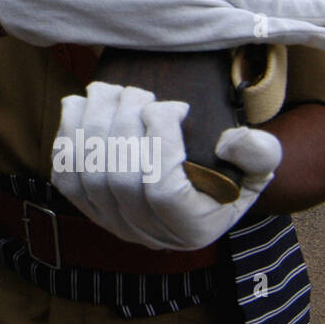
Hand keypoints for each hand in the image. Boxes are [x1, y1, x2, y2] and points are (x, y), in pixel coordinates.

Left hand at [50, 82, 281, 249]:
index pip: (161, 189)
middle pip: (118, 176)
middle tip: (136, 91)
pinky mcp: (85, 205)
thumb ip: (259, 153)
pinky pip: (64, 173)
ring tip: (109, 90)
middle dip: (122, 123)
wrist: (196, 185)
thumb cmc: (230, 172)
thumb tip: (231, 142)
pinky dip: (66, 134)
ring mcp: (111, 221)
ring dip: (92, 122)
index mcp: (190, 228)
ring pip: (88, 172)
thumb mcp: (260, 164)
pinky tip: (81, 104)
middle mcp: (146, 233)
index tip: (166, 106)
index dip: (158, 141)